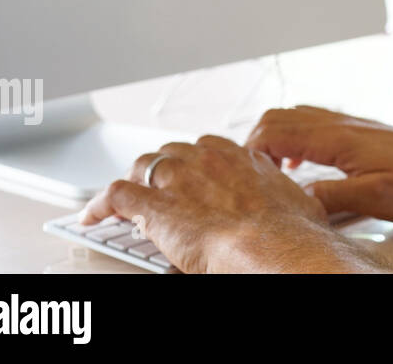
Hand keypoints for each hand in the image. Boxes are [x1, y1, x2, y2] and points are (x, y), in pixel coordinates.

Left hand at [80, 134, 358, 272]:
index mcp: (242, 158)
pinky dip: (101, 204)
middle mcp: (208, 159)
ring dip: (135, 180)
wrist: (274, 245)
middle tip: (161, 187)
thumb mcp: (298, 203)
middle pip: (173, 151)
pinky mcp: (154, 205)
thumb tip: (297, 206)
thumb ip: (284, 196)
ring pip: (142, 165)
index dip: (197, 161)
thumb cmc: (292, 232)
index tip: (195, 173)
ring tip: (128, 198)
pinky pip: (116, 195)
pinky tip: (93, 215)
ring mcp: (179, 178)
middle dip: (164, 167)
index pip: (210, 147)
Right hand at [246, 105, 392, 223]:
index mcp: (338, 137)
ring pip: (296, 117)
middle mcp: (341, 124)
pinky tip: (304, 163)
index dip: (251, 153)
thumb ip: (332, 197)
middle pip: (278, 118)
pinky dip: (296, 138)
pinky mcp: (361, 131)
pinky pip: (315, 123)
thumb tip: (296, 200)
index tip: (246, 176)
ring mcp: (351, 124)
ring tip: (271, 170)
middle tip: (251, 174)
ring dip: (275, 138)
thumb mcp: (375, 197)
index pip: (276, 133)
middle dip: (255, 142)